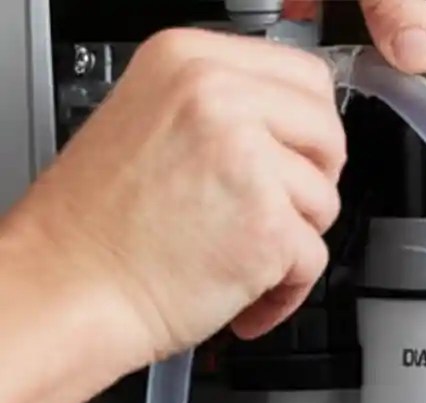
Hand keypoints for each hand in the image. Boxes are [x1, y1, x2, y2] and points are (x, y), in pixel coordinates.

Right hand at [5, 28, 345, 364]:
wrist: (68, 288)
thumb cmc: (98, 223)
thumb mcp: (153, 118)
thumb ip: (226, 108)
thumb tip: (292, 127)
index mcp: (190, 60)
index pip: (306, 77)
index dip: (308, 128)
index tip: (294, 156)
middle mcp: (220, 97)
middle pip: (329, 134)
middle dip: (312, 182)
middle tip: (272, 210)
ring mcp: (248, 160)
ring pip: (325, 200)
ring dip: (293, 239)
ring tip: (236, 252)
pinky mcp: (269, 225)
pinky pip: (313, 258)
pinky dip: (284, 289)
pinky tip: (241, 291)